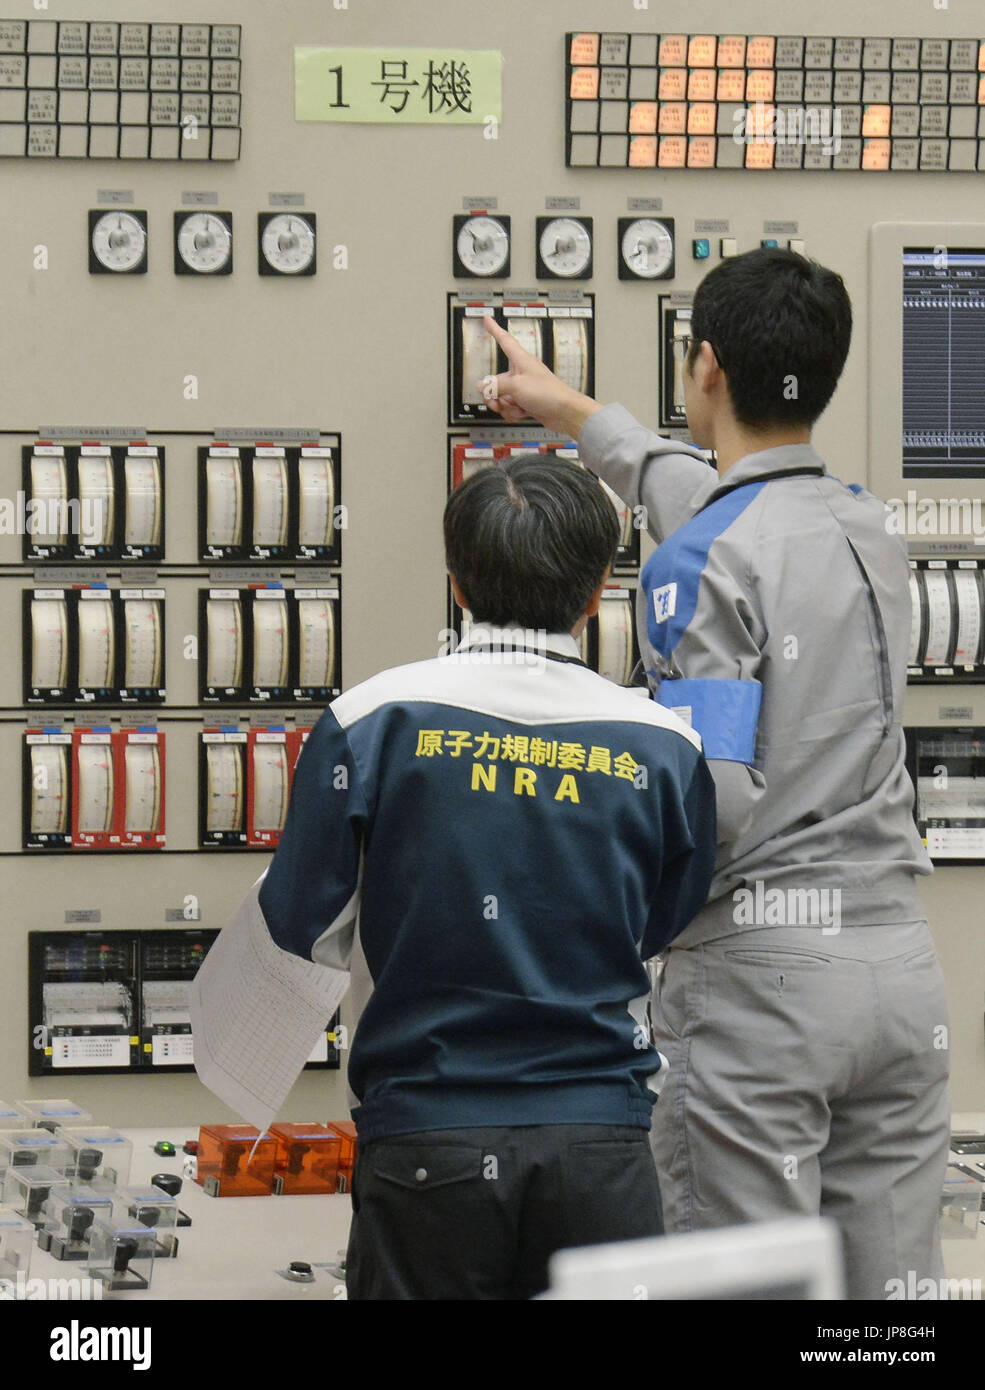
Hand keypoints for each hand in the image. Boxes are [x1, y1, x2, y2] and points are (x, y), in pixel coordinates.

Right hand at [478, 316, 602, 437]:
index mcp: (521, 361)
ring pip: (502, 396)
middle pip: (497, 379)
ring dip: (503, 405)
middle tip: (494, 400)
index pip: (505, 340)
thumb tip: (482, 386)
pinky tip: (520, 413)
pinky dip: (512, 413)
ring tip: (512, 407)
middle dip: (493, 392)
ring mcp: (524, 389)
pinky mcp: (527, 403)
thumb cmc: (548, 393)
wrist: (564, 412)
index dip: (495, 330)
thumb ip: (496, 385)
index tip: (488, 320)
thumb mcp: (516, 385)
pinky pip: (511, 407)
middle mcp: (521, 373)